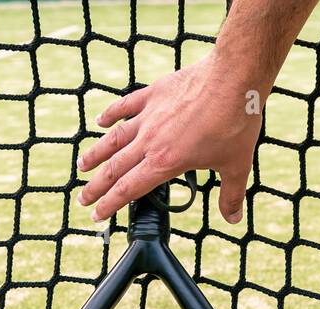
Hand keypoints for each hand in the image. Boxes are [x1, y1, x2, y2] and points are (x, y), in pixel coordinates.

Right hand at [77, 53, 262, 223]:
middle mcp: (150, 141)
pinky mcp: (154, 94)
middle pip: (114, 168)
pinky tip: (100, 121)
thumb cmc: (235, 123)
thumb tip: (233, 219)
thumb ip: (231, 195)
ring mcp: (149, 115)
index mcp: (165, 162)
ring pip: (114, 139)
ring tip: (82, 166)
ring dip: (96, 154)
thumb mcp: (236, 166)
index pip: (129, 189)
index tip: (97, 214)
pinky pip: (126, 106)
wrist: (233, 79)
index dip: (110, 205)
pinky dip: (111, 114)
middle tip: (82, 198)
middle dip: (96, 186)